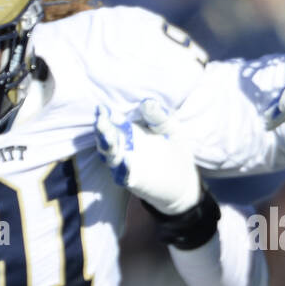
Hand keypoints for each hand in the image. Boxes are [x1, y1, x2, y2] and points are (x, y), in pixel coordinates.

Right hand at [94, 101, 201, 215]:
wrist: (183, 182)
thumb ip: (158, 117)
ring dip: (108, 147)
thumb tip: (146, 103)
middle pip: (107, 139)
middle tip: (100, 120)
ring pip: (111, 157)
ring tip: (108, 136)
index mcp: (131, 133)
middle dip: (103, 130)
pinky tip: (126, 160)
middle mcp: (124, 149)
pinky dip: (124, 169)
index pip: (114, 123)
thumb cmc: (175, 150)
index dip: (107, 116)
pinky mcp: (134, 182)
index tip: (102, 109)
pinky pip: (124, 176)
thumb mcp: (171, 128)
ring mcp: (126, 166)